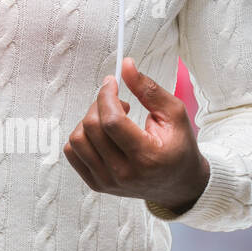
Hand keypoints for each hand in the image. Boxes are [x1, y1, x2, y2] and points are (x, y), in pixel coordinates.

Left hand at [63, 56, 209, 214]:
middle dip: (99, 104)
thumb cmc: (179, 147)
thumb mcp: (174, 114)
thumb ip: (148, 89)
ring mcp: (107, 182)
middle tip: (116, 101)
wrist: (178, 185)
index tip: (111, 82)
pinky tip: (101, 134)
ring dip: (89, 120)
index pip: (112, 122)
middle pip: (91, 128)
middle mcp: (124, 174)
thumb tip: (125, 65)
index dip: (106, 95)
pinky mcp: (97, 184)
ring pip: (77, 140)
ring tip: (111, 119)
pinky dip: (82, 136)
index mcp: (147, 158)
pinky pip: (72, 153)